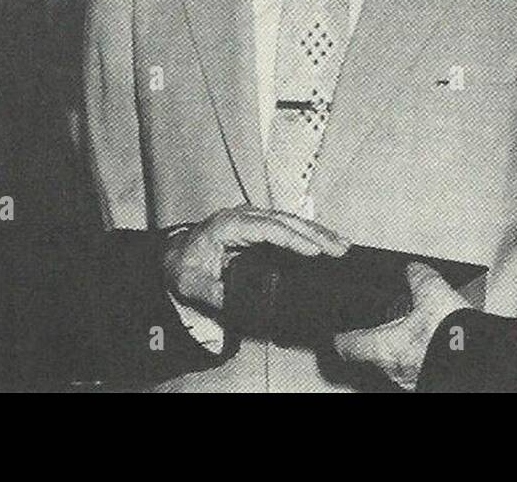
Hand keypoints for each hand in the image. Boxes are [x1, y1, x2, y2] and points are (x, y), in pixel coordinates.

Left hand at [163, 206, 348, 313]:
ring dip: (317, 232)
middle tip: (340, 249)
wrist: (173, 256)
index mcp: (228, 225)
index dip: (293, 239)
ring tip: (343, 245)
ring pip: (290, 221)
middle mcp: (243, 216)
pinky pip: (287, 226)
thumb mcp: (190, 283)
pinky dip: (309, 233)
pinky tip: (326, 241)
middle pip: (285, 221)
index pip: (268, 229)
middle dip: (315, 235)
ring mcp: (252, 218)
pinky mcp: (258, 225)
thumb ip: (211, 292)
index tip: (315, 252)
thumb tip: (233, 300)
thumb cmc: (182, 267)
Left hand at [333, 262, 469, 390]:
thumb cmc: (450, 336)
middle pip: (373, 357)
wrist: (482, 363)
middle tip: (384, 326)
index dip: (340, 337)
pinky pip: (422, 369)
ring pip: (399, 365)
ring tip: (419, 331)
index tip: (337, 333)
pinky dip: (426, 356)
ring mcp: (413, 381)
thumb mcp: (432, 293)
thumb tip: (414, 269)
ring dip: (405, 349)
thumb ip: (418, 277)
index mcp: (383, 348)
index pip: (346, 347)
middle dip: (379, 340)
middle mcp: (394, 370)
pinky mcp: (434, 382)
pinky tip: (440, 342)